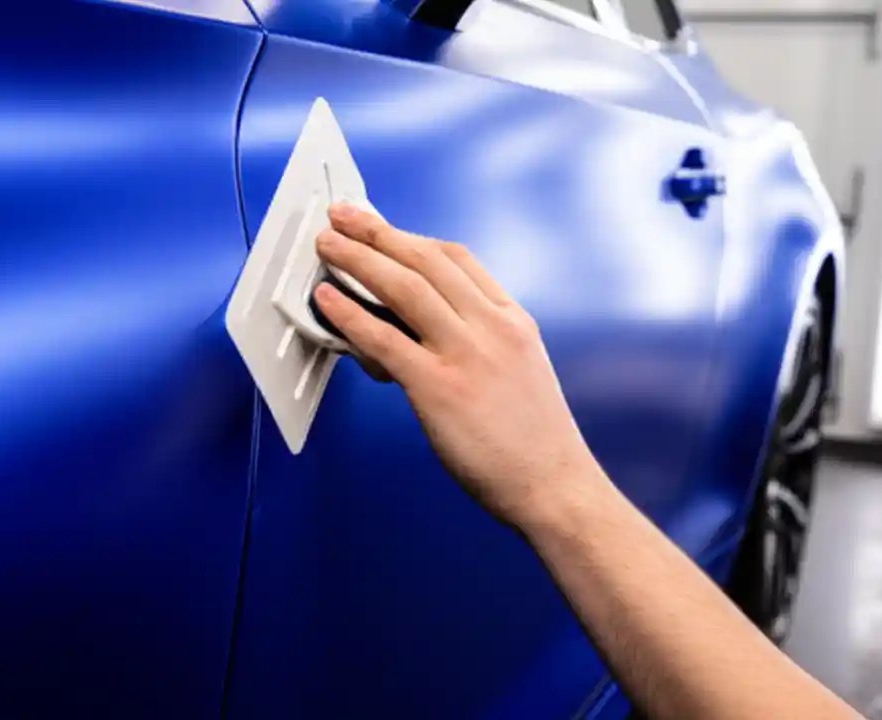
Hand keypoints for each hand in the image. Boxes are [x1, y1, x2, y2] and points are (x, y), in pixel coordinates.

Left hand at [314, 203, 605, 527]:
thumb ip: (477, 342)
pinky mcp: (439, 388)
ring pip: (403, 287)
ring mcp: (466, 355)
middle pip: (425, 260)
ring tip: (326, 246)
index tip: (382, 227)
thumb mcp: (520, 370)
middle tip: (343, 218)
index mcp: (512, 320)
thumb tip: (415, 330)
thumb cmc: (534, 441)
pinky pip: (384, 339)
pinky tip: (328, 301)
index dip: (411, 237)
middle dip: (377, 232)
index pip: (457, 259)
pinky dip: (349, 315)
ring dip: (357, 259)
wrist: (555, 487)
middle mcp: (491, 328)